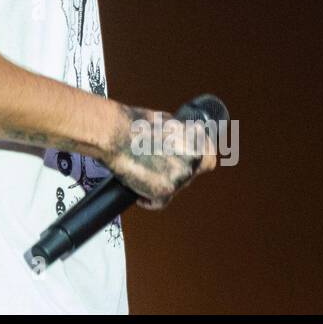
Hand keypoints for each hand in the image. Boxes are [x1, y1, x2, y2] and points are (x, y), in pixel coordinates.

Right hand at [97, 103, 218, 209]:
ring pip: (175, 187)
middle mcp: (193, 159)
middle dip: (174, 171)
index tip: (185, 161)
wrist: (114, 134)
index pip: (209, 159)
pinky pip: (159, 201)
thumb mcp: (166, 122)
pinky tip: (138, 190)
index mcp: (196, 141)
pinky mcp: (164, 191)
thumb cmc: (133, 125)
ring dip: (162, 183)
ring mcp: (180, 177)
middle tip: (156, 164)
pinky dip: (147, 198)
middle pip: (190, 174)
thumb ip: (181, 136)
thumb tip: (183, 141)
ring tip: (143, 172)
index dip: (196, 160)